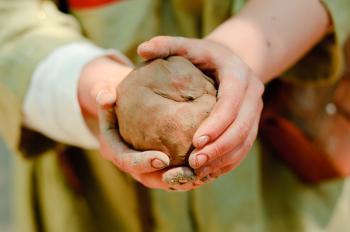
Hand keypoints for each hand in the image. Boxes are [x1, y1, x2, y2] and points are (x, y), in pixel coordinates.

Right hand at [96, 92, 200, 190]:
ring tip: (206, 172)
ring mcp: (147, 168)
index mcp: (116, 150)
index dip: (143, 163)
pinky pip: (178, 173)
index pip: (127, 162)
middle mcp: (132, 164)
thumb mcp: (107, 95)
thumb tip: (106, 95)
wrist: (123, 109)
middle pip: (151, 179)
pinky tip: (212, 164)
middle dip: (171, 179)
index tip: (162, 159)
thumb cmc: (117, 101)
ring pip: (168, 180)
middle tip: (191, 172)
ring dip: (187, 179)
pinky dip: (193, 171)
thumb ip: (103, 94)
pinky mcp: (162, 166)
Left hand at [138, 36, 263, 180]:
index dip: (216, 124)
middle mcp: (253, 95)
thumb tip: (141, 49)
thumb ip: (165, 45)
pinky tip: (205, 172)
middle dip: (219, 149)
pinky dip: (226, 162)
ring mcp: (255, 112)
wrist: (230, 60)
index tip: (194, 142)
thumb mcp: (187, 45)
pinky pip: (243, 148)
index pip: (231, 103)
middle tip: (194, 163)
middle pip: (242, 128)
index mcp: (239, 75)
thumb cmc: (203, 55)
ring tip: (197, 173)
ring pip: (245, 143)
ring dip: (223, 160)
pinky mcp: (251, 125)